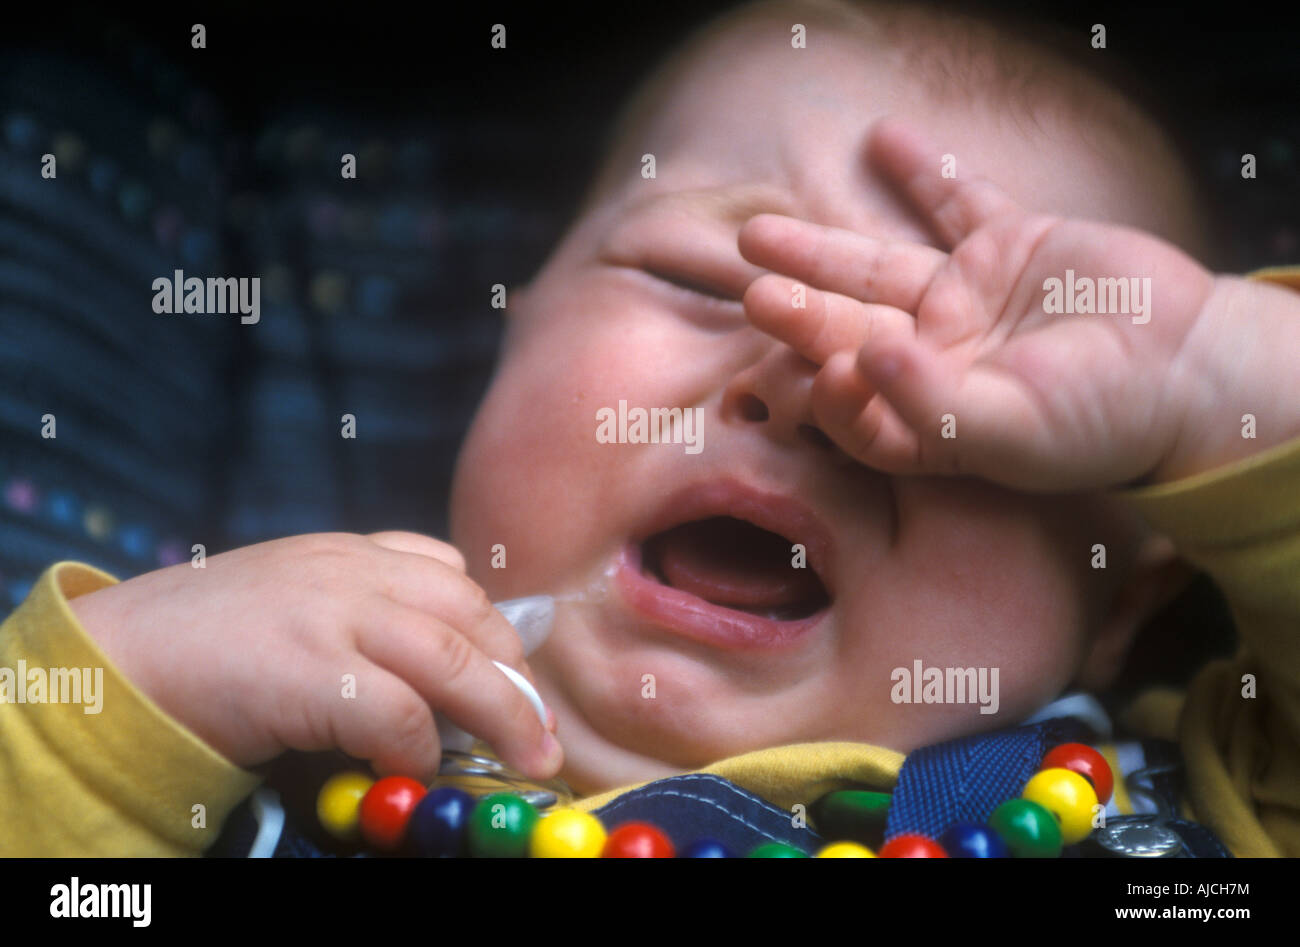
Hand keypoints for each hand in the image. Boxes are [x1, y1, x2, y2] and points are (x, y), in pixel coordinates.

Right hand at [68, 532, 561, 782]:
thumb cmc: (205, 642)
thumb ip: (361, 612)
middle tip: (541, 733)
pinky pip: (396, 712)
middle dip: (516, 678)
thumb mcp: (294, 600)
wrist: (115, 660)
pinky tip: (413, 768)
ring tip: (527, 757)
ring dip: (501, 715)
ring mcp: (329, 613)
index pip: (450, 574)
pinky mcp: (306, 668)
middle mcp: (349, 571)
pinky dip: (418, 747)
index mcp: (348, 553)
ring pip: (451, 657)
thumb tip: (436, 676)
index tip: (519, 679)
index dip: (496, 631)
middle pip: (468, 615)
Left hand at [738, 118, 1216, 490]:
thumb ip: (933, 406)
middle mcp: (934, 358)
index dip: (824, 394)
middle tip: (748, 280)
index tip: (808, 373)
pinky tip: (881, 138)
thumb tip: (863, 360)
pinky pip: (957, 201)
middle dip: (798, 306)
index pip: (854, 407)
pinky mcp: (1006, 248)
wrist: (1191, 369)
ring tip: (759, 233)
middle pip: (848, 328)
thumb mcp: (1016, 432)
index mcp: (928, 416)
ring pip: (877, 268)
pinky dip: (924, 172)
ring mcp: (966, 300)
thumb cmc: (1102, 420)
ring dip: (820, 248)